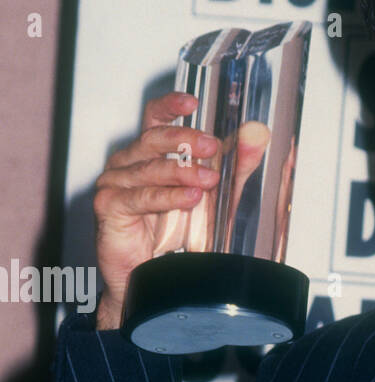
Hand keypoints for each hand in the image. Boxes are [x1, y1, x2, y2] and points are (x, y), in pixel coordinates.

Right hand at [92, 95, 270, 329]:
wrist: (146, 280)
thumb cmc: (172, 237)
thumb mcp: (212, 197)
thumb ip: (234, 167)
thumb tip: (257, 135)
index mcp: (147, 154)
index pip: (154, 118)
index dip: (170, 106)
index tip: (192, 101)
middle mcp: (127, 164)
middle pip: (153, 138)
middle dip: (184, 140)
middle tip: (213, 147)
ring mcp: (114, 184)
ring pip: (149, 168)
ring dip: (182, 172)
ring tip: (209, 180)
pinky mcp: (109, 208)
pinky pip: (140, 198)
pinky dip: (167, 197)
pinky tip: (189, 198)